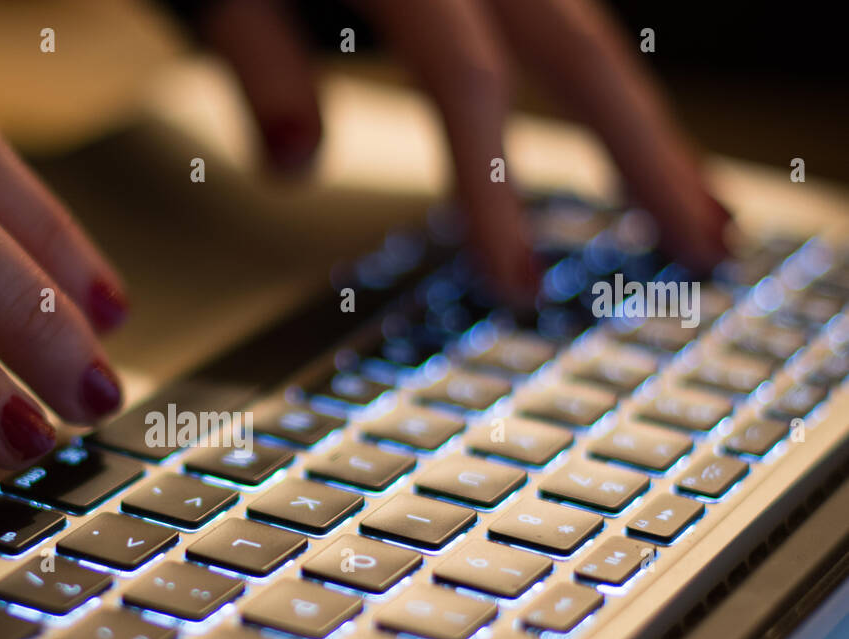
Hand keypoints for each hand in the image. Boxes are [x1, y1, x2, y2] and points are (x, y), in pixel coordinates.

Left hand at [196, 0, 731, 299]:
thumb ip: (258, 58)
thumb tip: (298, 160)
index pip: (468, 82)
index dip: (498, 191)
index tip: (519, 287)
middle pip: (583, 51)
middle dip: (649, 158)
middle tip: (705, 250)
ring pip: (594, 31)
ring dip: (648, 126)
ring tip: (694, 209)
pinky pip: (569, 17)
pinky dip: (606, 86)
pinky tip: (631, 133)